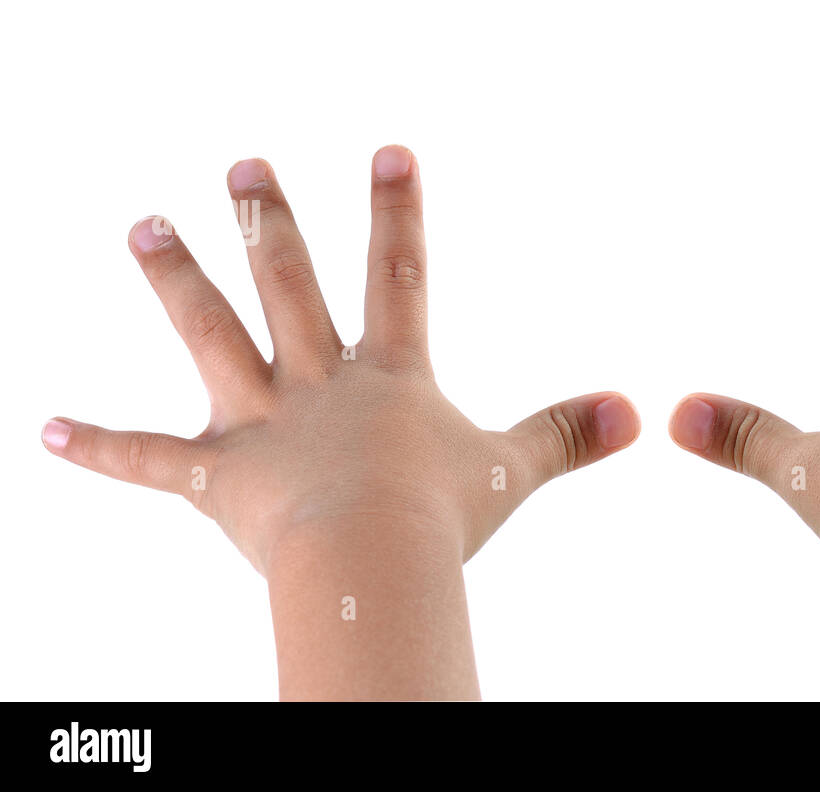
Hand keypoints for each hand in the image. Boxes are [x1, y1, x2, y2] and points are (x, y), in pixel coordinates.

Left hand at [42, 145, 639, 697]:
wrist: (371, 557)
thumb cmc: (442, 516)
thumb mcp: (514, 469)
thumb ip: (570, 434)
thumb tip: (640, 410)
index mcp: (389, 376)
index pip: (400, 275)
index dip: (398, 212)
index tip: (388, 152)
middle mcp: (318, 384)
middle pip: (289, 286)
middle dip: (268, 222)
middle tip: (241, 166)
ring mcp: (263, 426)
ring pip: (212, 338)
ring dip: (176, 280)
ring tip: (139, 225)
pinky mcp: (220, 480)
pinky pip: (152, 461)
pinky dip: (102, 447)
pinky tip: (48, 428)